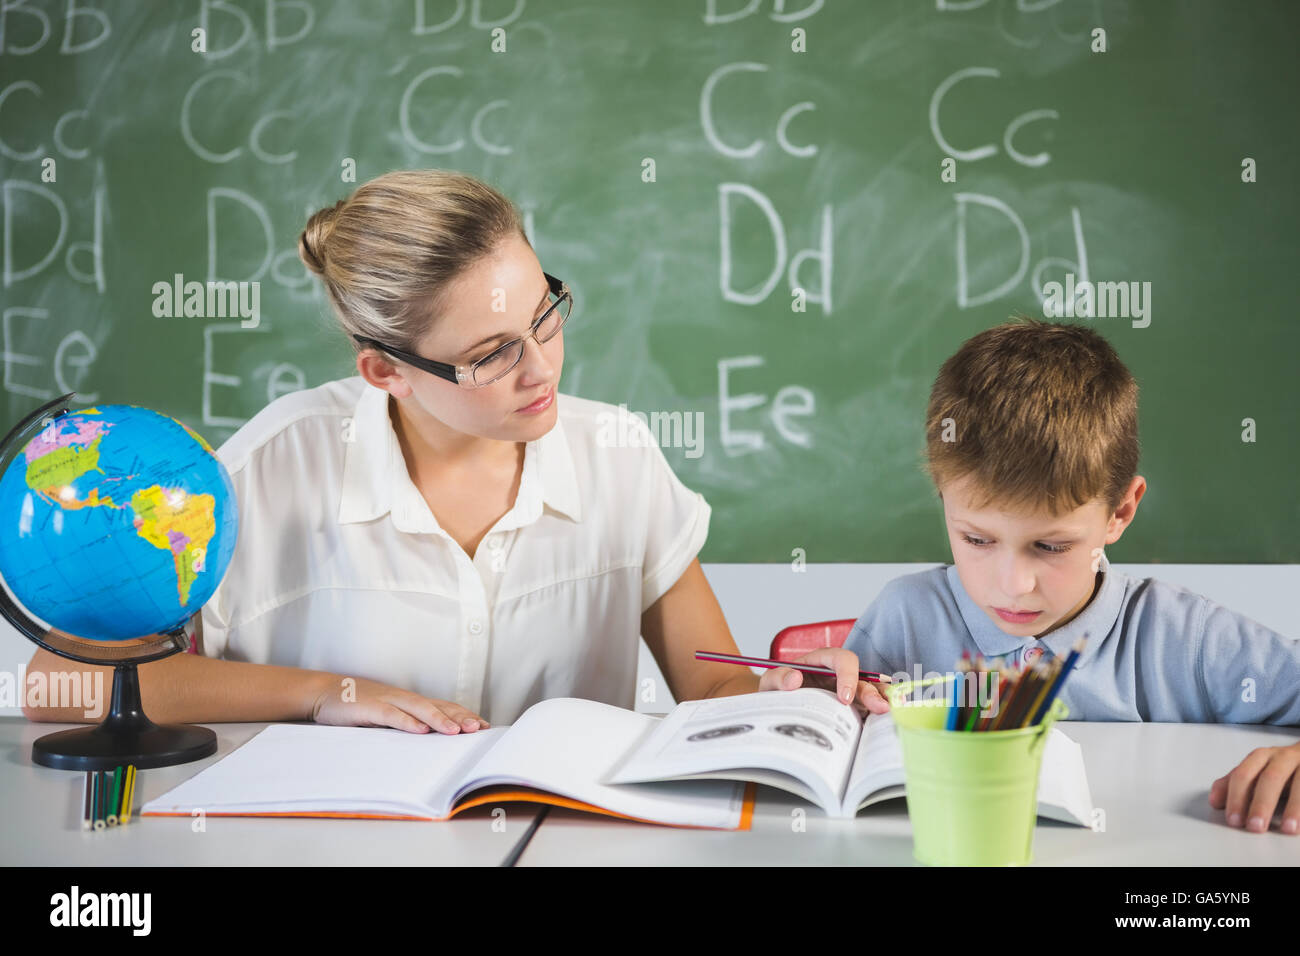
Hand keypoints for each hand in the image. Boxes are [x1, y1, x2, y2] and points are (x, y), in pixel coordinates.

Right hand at [311, 675, 490, 734]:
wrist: (325, 692)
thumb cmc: (358, 706)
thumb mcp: (386, 714)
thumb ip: (406, 722)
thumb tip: (429, 737)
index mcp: (409, 701)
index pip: (443, 706)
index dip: (464, 715)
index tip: (484, 726)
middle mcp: (403, 698)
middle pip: (438, 706)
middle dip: (460, 717)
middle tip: (480, 728)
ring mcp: (388, 700)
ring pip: (419, 709)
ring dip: (440, 720)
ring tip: (457, 731)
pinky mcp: (370, 707)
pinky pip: (392, 715)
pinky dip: (407, 722)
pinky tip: (420, 731)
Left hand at [757, 647, 891, 714]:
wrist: (776, 708)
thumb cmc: (776, 690)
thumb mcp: (770, 683)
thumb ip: (777, 677)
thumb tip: (794, 678)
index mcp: (822, 662)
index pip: (843, 659)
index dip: (848, 675)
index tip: (844, 698)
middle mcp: (838, 675)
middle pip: (862, 678)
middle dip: (872, 692)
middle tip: (880, 708)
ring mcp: (847, 692)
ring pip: (870, 692)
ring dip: (882, 701)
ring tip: (891, 714)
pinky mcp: (851, 709)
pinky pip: (867, 710)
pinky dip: (876, 717)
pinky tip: (884, 726)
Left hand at [1208, 742, 1299, 833]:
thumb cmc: (1280, 766)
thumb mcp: (1256, 772)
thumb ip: (1234, 785)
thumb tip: (1214, 801)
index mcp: (1260, 757)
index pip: (1243, 775)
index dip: (1237, 798)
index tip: (1234, 821)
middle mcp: (1282, 757)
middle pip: (1270, 778)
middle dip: (1261, 804)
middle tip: (1255, 827)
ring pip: (1299, 784)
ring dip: (1293, 807)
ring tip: (1287, 829)